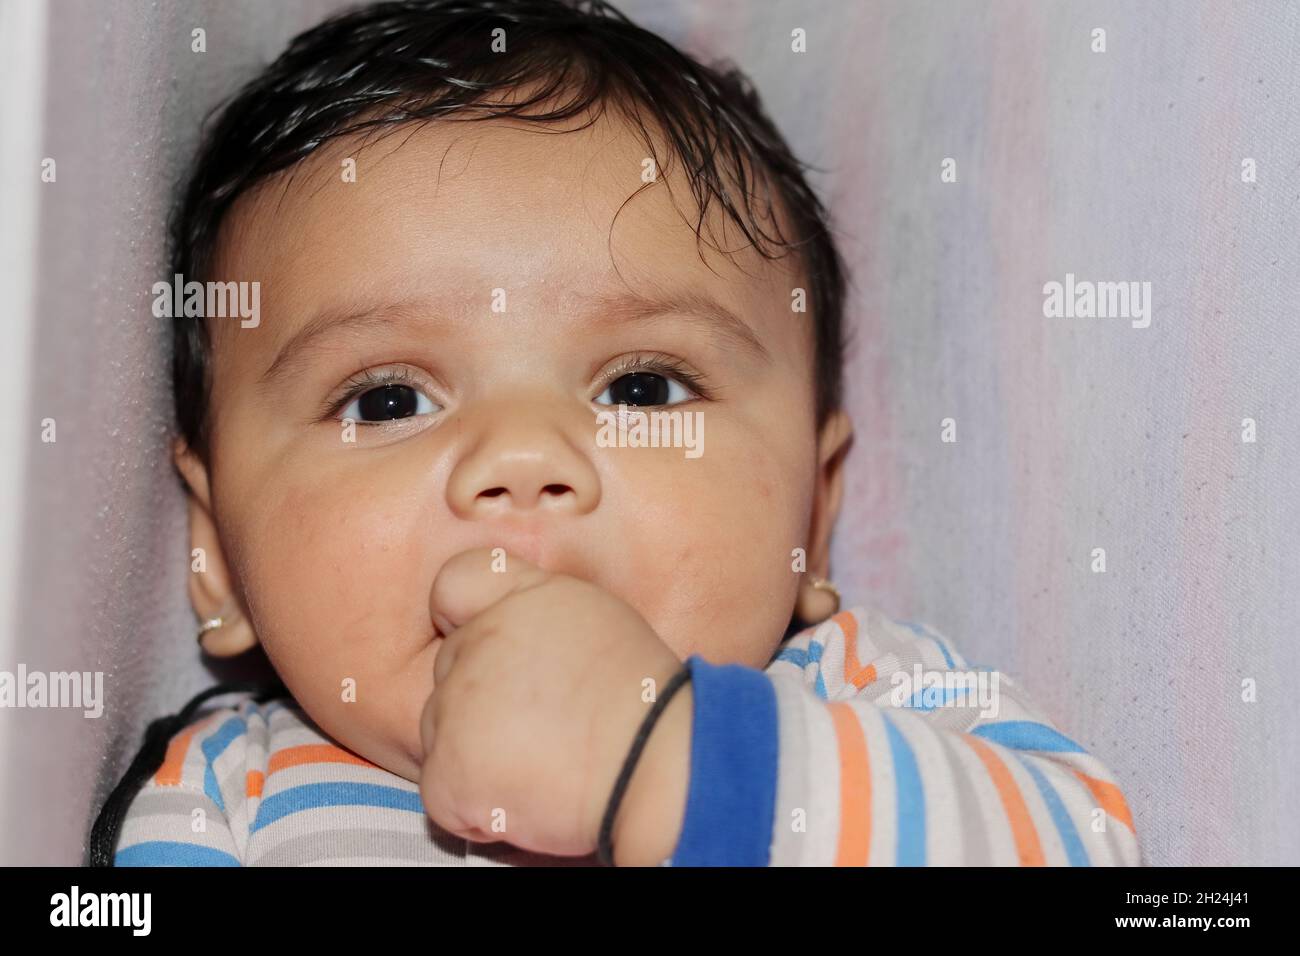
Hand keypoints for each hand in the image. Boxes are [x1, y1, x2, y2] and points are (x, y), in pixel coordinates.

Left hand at [418, 547, 692, 863]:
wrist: (659, 764)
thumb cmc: (647, 705)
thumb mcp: (602, 624)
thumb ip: (545, 620)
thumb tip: (521, 645)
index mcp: (526, 600)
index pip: (456, 582)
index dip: (458, 614)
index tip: (482, 643)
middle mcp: (482, 639)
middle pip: (449, 668)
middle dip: (481, 700)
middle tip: (542, 726)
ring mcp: (459, 703)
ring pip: (441, 731)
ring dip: (477, 753)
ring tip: (542, 762)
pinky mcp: (450, 768)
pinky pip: (440, 791)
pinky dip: (473, 806)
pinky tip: (524, 798)